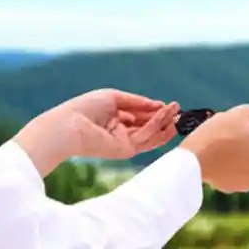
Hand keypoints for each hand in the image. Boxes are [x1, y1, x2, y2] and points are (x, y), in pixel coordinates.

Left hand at [13, 89, 178, 175]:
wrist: (70, 125)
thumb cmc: (86, 108)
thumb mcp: (115, 98)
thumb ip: (137, 102)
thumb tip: (157, 105)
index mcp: (114, 119)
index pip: (139, 116)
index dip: (154, 111)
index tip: (169, 105)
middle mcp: (120, 133)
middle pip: (147, 126)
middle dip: (163, 118)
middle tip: (178, 109)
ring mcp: (123, 143)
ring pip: (150, 134)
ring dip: (164, 123)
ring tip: (177, 112)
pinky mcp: (125, 150)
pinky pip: (146, 138)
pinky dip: (158, 128)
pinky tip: (167, 118)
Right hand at [178, 104, 248, 192]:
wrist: (196, 158)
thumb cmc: (223, 134)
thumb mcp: (241, 113)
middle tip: (239, 138)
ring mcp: (246, 185)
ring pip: (248, 170)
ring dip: (241, 161)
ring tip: (224, 146)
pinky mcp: (229, 189)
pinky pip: (233, 177)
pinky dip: (227, 169)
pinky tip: (215, 157)